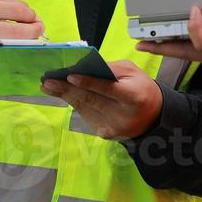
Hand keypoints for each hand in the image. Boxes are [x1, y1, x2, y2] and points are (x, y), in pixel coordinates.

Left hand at [40, 60, 162, 140]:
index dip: (88, 82)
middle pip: (91, 100)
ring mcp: (113, 128)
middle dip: (67, 89)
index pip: (107, 89)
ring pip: (84, 109)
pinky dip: (74, 104)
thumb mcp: (132, 72)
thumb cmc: (140, 88)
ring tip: (49, 86)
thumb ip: (110, 68)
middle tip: (48, 81)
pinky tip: (63, 95)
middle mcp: (123, 115)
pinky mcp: (106, 134)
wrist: (153, 116)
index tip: (69, 76)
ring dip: (65, 96)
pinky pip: (86, 116)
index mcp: (133, 97)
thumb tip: (83, 66)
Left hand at [137, 5, 201, 81]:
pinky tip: (176, 37)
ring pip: (191, 51)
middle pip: (187, 52)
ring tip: (149, 40)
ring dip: (169, 46)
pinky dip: (185, 42)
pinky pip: (200, 47)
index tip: (193, 11)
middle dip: (163, 48)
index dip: (195, 29)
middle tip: (141, 44)